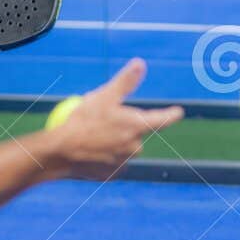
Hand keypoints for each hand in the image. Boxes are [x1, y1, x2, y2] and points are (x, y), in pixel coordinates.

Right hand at [46, 59, 182, 179]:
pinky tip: (88, 150)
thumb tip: (140, 63)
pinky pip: (111, 162)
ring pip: (123, 148)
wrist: (61, 153)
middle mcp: (135, 147)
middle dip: (125, 127)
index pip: (162, 119)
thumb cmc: (83, 121)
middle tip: (102, 120)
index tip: (178, 112)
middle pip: (135, 133)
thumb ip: (125, 82)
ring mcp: (123, 163)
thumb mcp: (104, 96)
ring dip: (113, 142)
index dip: (171, 114)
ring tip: (92, 135)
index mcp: (137, 127)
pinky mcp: (111, 175)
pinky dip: (103, 156)